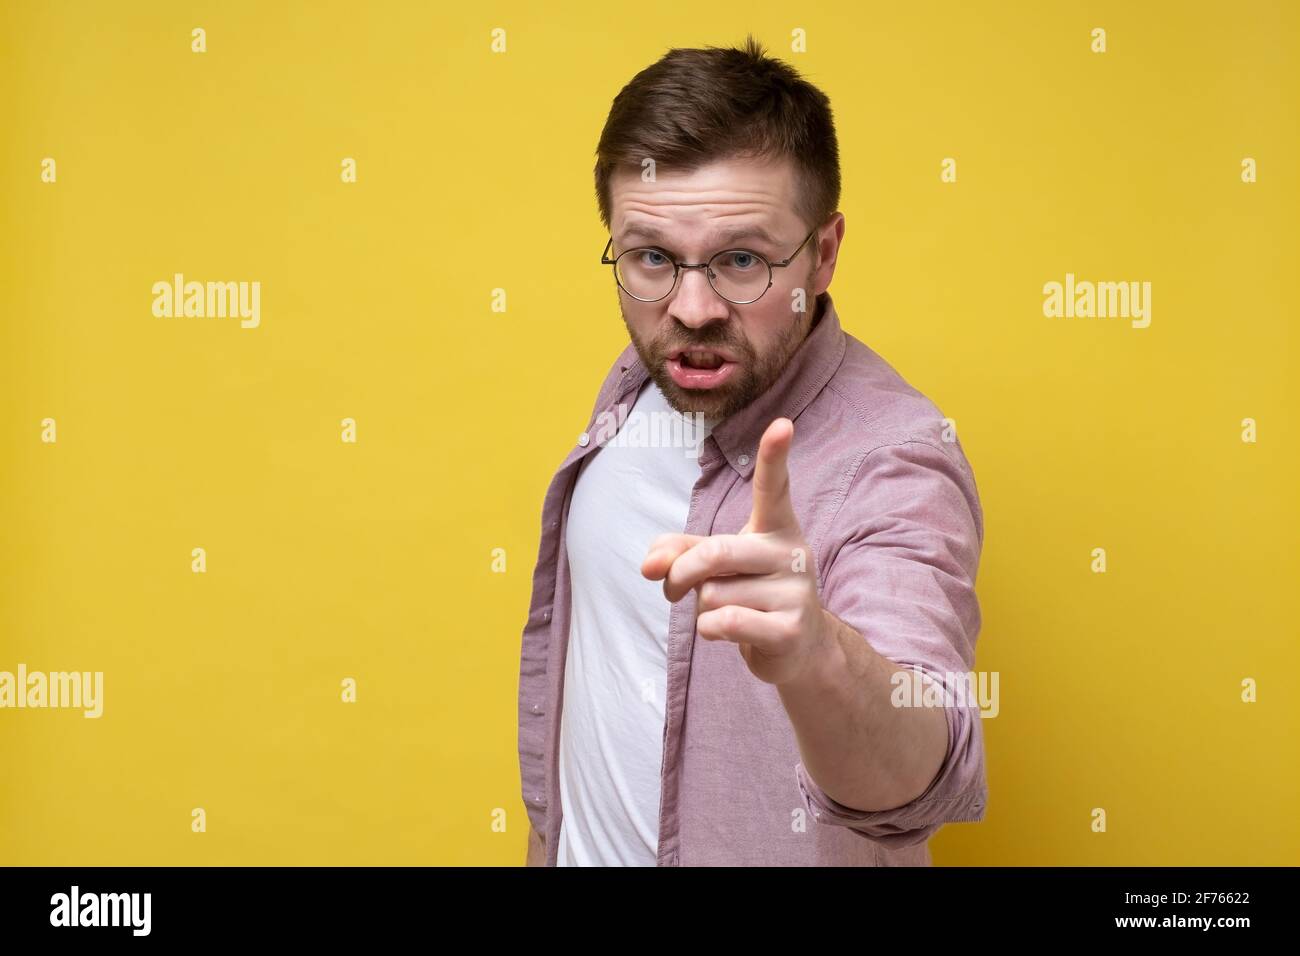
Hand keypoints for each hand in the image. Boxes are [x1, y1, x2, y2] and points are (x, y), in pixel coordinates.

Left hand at [640, 417, 830, 685]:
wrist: (798, 649)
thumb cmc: (750, 594)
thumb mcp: (715, 567)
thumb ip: (679, 552)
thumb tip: (648, 564)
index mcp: (776, 527)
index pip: (774, 487)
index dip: (774, 456)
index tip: (782, 424)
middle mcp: (791, 552)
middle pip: (715, 553)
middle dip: (680, 573)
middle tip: (670, 589)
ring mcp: (796, 592)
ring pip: (714, 594)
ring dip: (700, 608)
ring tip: (723, 611)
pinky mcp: (791, 629)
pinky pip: (725, 622)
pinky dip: (708, 630)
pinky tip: (723, 632)